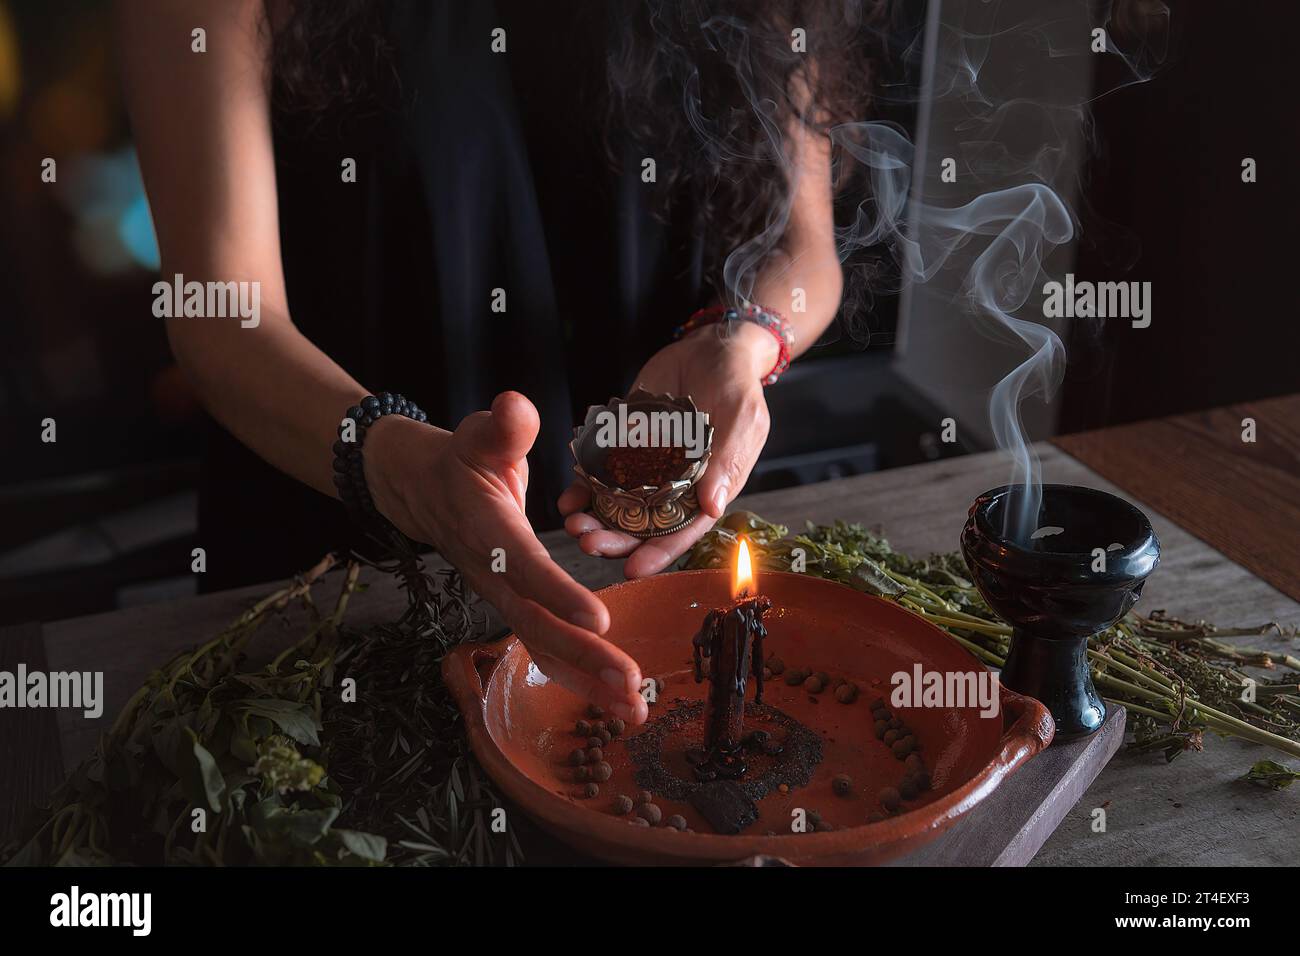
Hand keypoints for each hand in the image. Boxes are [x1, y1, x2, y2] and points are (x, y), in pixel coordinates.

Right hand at [366, 391, 648, 723]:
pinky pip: (548, 650)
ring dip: (589, 682)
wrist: (426, 492)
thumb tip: (515, 406)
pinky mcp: (518, 609)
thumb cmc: (462, 460)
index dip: (560, 594)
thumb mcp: (477, 434)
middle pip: (540, 626)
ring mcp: (505, 600)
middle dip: (586, 658)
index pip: (527, 569)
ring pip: (545, 649)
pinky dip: (581, 678)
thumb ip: (501, 427)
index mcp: (490, 534)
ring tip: (633, 712)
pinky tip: (617, 702)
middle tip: (631, 684)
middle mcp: (496, 577)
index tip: (598, 618)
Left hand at [559, 321, 776, 576]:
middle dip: (615, 540)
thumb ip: (727, 462)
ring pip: (617, 505)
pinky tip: (568, 497)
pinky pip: (600, 472)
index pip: (683, 531)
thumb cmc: (737, 385)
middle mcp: (674, 487)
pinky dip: (583, 487)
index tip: (633, 569)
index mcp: (707, 490)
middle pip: (643, 525)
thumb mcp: (742, 419)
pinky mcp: (624, 446)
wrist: (710, 348)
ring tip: (574, 524)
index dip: (659, 553)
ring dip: (595, 519)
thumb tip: (713, 508)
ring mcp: (647, 468)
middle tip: (589, 543)